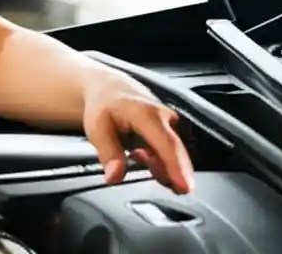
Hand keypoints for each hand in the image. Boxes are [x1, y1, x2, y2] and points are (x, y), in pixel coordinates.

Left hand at [81, 71, 194, 194]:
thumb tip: (114, 176)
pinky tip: (146, 162)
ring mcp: (170, 123)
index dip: (178, 168)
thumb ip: (108, 153)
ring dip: (166, 169)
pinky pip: (170, 151)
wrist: (109, 89)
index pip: (168, 144)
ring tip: (148, 170)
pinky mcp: (170, 130)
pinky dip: (162, 163)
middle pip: (177, 151)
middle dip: (179, 173)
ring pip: (174, 153)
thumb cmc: (104, 106)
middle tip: (177, 191)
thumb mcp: (97, 129)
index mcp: (147, 114)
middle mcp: (164, 117)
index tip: (184, 186)